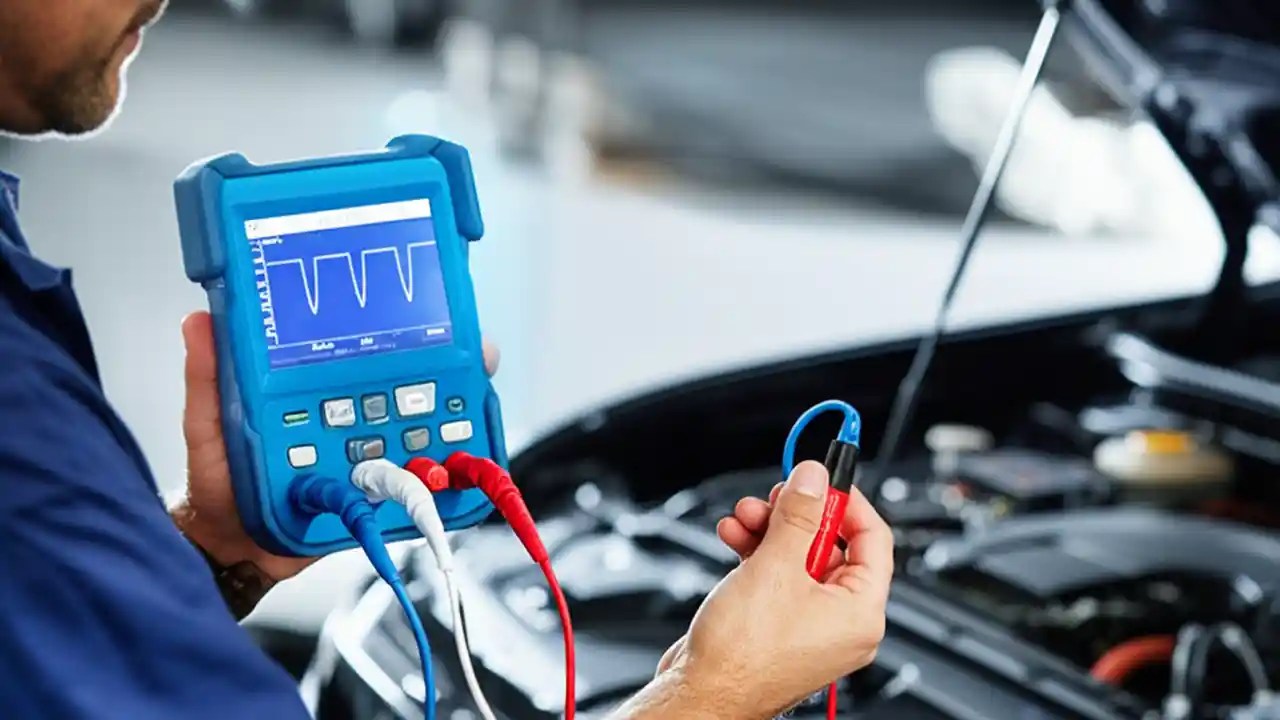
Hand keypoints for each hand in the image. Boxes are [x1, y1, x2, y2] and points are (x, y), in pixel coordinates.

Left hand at [171, 311, 499, 584]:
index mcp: (314, 392)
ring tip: (473, 418)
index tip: (434, 315)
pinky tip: (461, 471)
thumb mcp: (207, 425)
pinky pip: (416, 483)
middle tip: (477, 359)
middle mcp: (348, 417)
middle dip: (452, 370)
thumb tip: (197, 323)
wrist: (231, 549)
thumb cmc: (216, 482)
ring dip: (455, 423)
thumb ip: (209, 379)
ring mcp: (366, 455)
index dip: (404, 331)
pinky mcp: (376, 494)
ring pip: (422, 432)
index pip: (365, 353)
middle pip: (410, 387)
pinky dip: (445, 478)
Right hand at [639, 462, 892, 719]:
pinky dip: (757, 553)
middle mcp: (841, 623)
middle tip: (775, 496)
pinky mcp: (778, 626)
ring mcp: (809, 626)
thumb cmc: (742, 656)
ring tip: (744, 516)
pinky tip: (735, 537)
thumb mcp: (774, 567)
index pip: (873, 540)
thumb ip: (799, 515)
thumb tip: (815, 480)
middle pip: (830, 546)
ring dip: (770, 530)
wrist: (701, 693)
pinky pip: (778, 578)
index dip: (848, 502)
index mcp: (860, 614)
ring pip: (798, 558)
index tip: (823, 479)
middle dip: (796, 515)